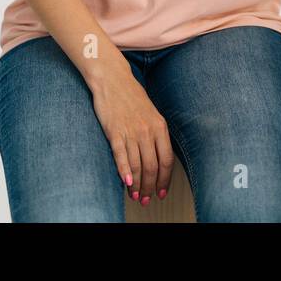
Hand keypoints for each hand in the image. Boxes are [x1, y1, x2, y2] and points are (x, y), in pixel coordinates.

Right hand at [90, 63, 175, 207]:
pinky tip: (126, 183)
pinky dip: (125, 172)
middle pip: (152, 167)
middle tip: (146, 199)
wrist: (113, 80)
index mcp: (160, 127)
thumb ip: (155, 135)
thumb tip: (158, 159)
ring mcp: (131, 131)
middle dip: (150, 187)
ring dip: (137, 185)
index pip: (166, 161)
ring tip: (135, 195)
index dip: (164, 180)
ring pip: (137, 165)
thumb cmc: (131, 97)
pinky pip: (121, 156)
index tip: (161, 192)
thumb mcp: (151, 114)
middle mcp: (148, 131)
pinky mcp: (114, 132)